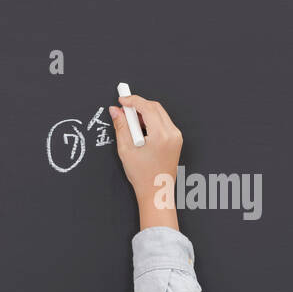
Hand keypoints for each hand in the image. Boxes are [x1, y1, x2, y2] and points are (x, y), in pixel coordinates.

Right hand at [109, 94, 181, 230]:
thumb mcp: (126, 149)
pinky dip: (151, 121)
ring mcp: (176, 136)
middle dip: (138, 105)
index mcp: (161, 135)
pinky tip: (141, 130)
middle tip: (123, 109)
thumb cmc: (142, 175)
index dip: (132, 100)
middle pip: (155, 107)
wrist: (156, 191)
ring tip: (131, 124)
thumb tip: (116, 110)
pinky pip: (163, 122)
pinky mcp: (176, 139)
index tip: (121, 100)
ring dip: (144, 113)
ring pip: (160, 113)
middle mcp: (172, 133)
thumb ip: (121, 126)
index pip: (147, 107)